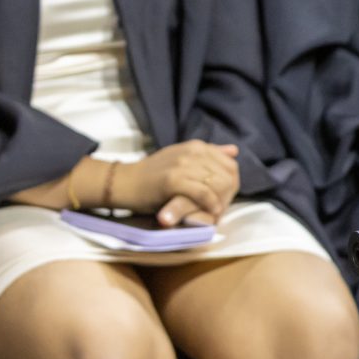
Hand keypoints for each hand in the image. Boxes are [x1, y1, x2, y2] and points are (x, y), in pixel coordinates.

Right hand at [115, 141, 240, 225]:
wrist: (124, 182)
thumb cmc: (153, 173)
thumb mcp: (182, 157)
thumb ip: (208, 154)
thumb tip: (234, 150)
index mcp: (196, 146)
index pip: (230, 163)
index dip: (232, 181)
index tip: (227, 196)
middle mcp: (192, 152)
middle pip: (227, 174)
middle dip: (229, 193)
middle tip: (223, 208)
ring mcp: (183, 165)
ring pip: (217, 183)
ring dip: (221, 201)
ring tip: (218, 212)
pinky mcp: (173, 180)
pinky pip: (203, 193)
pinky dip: (211, 204)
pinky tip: (212, 212)